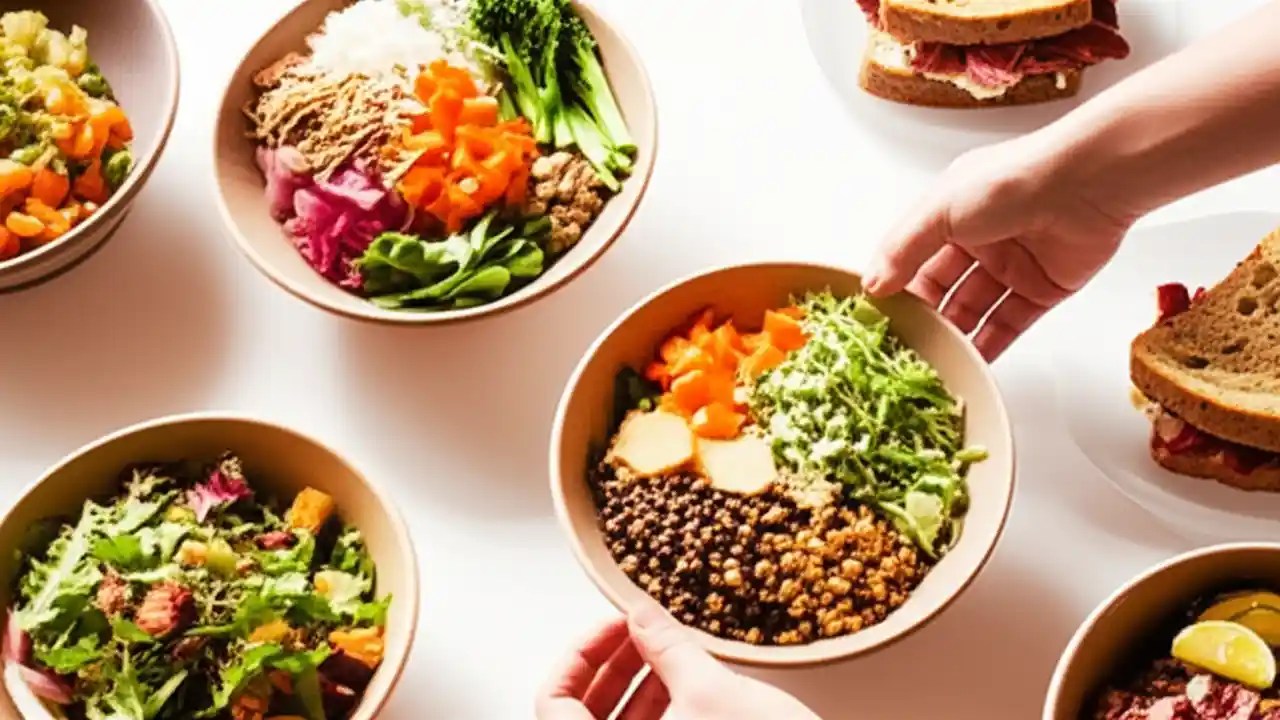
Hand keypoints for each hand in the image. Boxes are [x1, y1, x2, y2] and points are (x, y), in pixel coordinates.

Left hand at [536, 599, 821, 719]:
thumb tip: (642, 615)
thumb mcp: (714, 690)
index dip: (580, 655)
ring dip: (637, 692)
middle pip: (582, 718)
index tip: (615, 625)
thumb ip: (668, 647)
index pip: (553, 704)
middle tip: (641, 634)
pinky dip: (661, 718)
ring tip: (670, 656)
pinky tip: (687, 690)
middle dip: (612, 668)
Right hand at [864, 133, 1137, 360]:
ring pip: (972, 311)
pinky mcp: (1043, 290)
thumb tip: (871, 284)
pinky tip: (968, 365)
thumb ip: (903, 248)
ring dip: (953, 336)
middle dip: (922, 317)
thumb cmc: (1012, 180)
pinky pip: (1008, 325)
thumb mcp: (941, 208)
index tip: (875, 317)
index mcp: (949, 214)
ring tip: (930, 363)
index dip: (894, 287)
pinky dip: (989, 346)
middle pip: (941, 289)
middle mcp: (978, 240)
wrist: (1090, 183)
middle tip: (900, 348)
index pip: (912, 259)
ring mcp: (1011, 266)